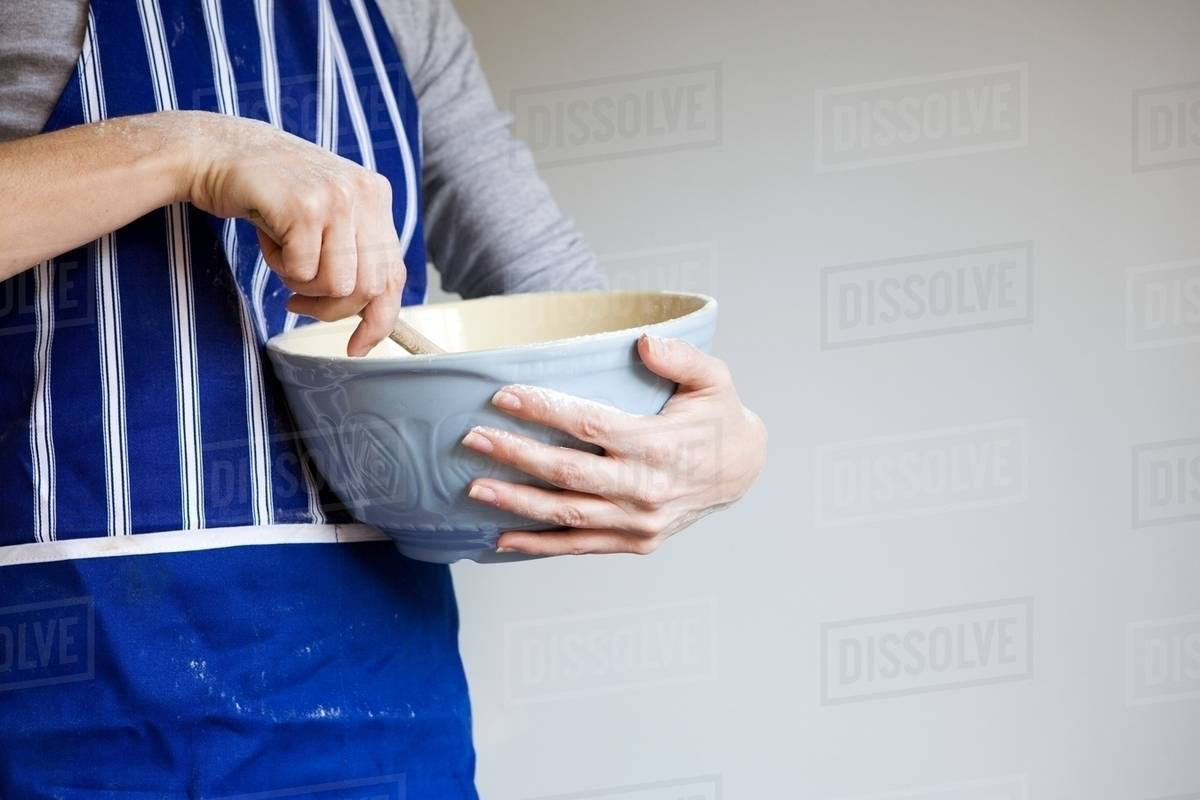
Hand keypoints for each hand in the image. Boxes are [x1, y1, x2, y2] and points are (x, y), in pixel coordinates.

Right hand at [184, 112, 403, 354]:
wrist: (216, 150)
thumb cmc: (270, 192)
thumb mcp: (324, 213)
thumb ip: (352, 250)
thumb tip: (372, 314)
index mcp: (376, 196)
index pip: (394, 274)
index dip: (380, 320)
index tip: (358, 347)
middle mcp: (365, 195)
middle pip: (368, 289)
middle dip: (331, 310)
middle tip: (297, 303)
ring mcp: (337, 198)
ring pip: (337, 285)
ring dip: (302, 286)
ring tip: (282, 256)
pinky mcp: (305, 207)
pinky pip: (302, 271)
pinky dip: (279, 266)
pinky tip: (267, 237)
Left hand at [462, 334, 766, 555]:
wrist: (742, 471)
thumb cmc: (718, 418)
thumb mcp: (714, 377)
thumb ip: (681, 356)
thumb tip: (644, 342)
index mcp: (659, 444)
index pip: (590, 425)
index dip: (544, 411)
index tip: (504, 396)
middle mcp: (646, 488)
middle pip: (567, 473)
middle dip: (515, 455)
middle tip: (474, 439)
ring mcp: (639, 521)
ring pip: (567, 514)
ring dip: (517, 502)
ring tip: (475, 488)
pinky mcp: (636, 541)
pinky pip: (580, 546)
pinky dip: (540, 545)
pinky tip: (503, 537)